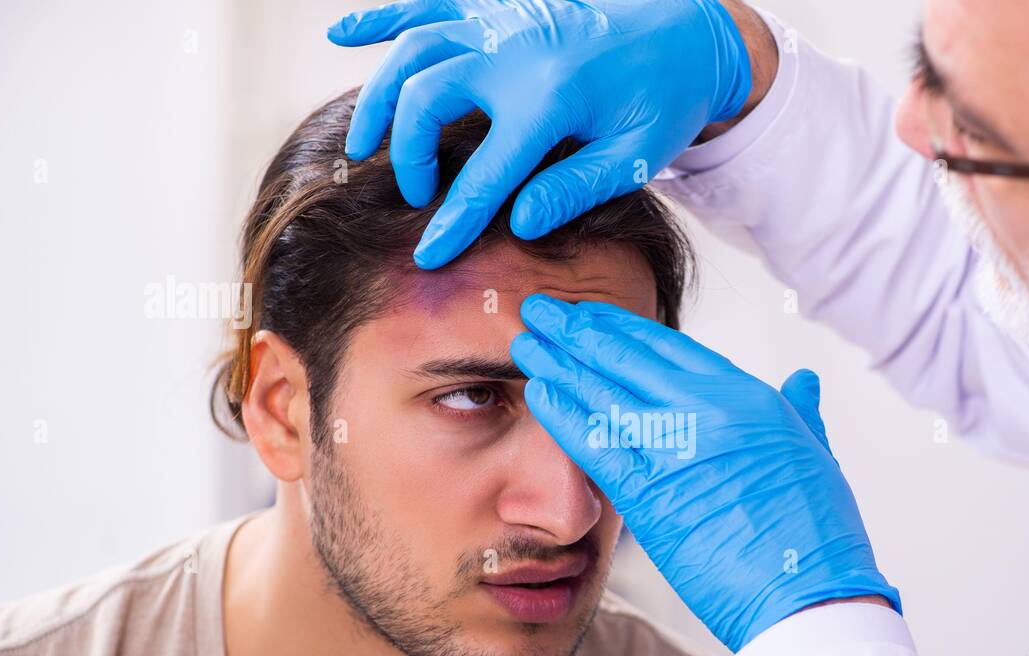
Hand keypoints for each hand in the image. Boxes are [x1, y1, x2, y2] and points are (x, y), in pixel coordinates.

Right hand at [328, 0, 753, 268]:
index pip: (487, 172)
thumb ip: (576, 189)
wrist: (685, 31)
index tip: (428, 257)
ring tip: (364, 147)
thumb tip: (519, 223)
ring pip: (414, 48)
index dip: (454, 220)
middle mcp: (516, 51)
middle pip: (426, 96)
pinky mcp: (497, 7)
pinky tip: (343, 35)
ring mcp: (502, 20)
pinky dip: (381, 18)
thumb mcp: (635, 157)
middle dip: (408, 153)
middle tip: (415, 195)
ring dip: (380, 97)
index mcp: (553, 97)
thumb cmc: (662, 102)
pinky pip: (426, 4)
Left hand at [509, 295, 900, 652]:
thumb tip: (803, 380)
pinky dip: (564, 416)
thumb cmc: (819, 534)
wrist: (809, 596)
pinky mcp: (651, 497)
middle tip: (539, 312)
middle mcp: (708, 412)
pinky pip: (596, 446)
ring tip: (526, 342)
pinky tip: (539, 393)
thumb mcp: (815, 454)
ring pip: (603, 394)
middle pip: (625, 359)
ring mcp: (676, 452)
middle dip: (575, 331)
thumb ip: (801, 411)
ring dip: (559, 364)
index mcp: (747, 397)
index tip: (587, 315)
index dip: (619, 326)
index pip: (666, 346)